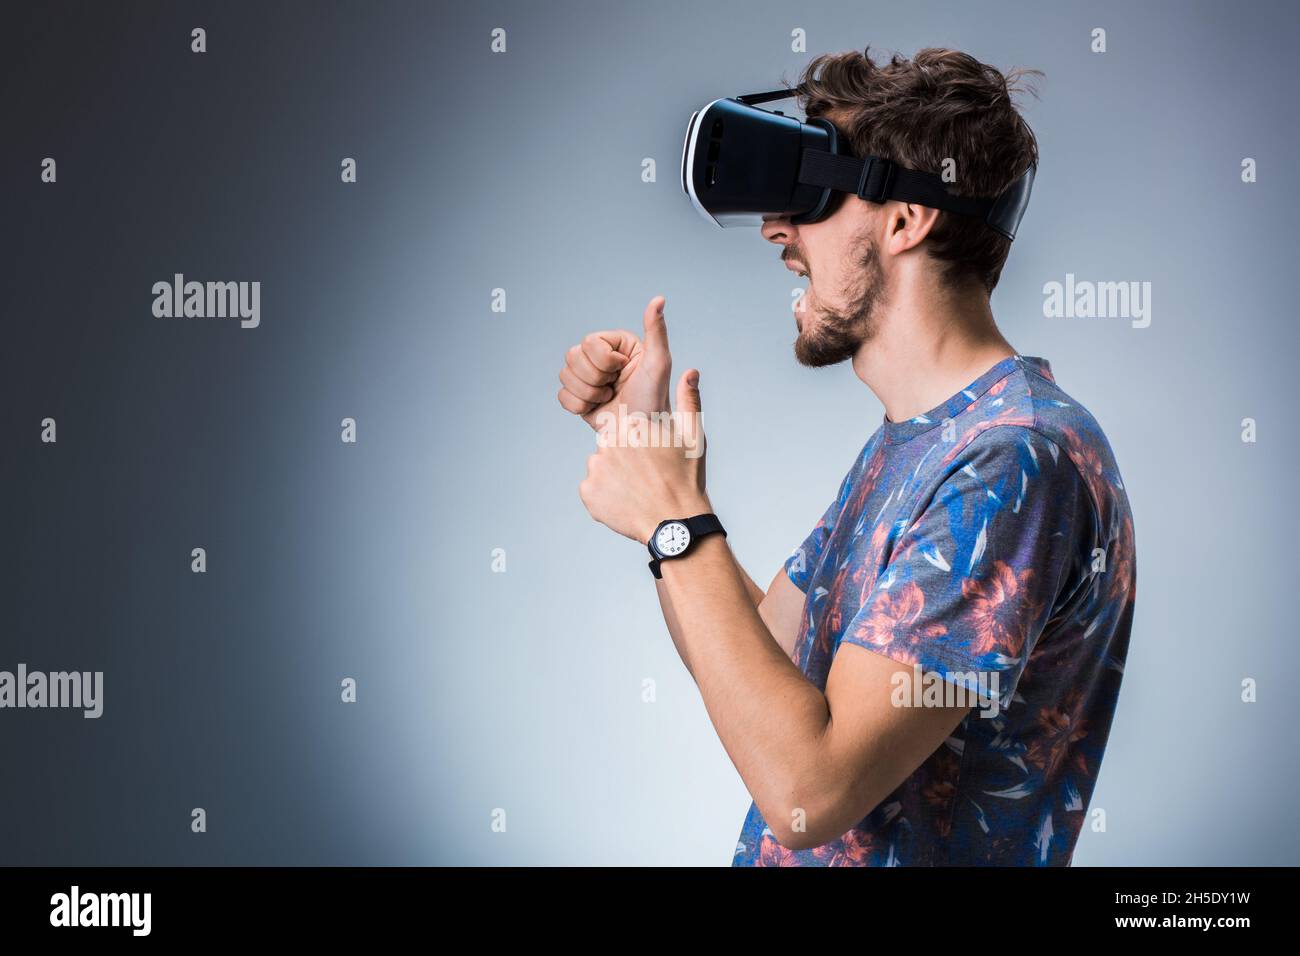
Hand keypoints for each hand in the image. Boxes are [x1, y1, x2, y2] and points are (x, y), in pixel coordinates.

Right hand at [557, 295, 671, 428]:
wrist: (639, 436)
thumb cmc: (653, 400)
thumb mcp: (659, 363)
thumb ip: (656, 330)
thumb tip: (659, 299)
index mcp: (616, 343)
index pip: (589, 341)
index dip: (603, 361)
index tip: (622, 371)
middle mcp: (600, 356)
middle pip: (572, 356)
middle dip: (594, 378)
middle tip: (614, 388)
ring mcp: (588, 376)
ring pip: (564, 375)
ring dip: (588, 394)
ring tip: (608, 399)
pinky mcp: (578, 396)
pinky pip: (562, 396)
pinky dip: (579, 406)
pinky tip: (596, 409)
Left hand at [579, 367, 709, 544]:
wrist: (675, 524)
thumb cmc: (686, 480)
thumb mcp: (693, 438)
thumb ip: (688, 402)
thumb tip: (691, 371)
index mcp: (633, 425)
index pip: (626, 430)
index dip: (640, 446)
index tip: (652, 461)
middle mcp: (609, 441)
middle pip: (611, 447)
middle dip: (624, 460)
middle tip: (645, 478)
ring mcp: (596, 467)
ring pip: (600, 467)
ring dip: (613, 478)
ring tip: (637, 492)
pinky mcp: (588, 491)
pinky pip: (592, 490)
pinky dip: (604, 496)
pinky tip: (625, 502)